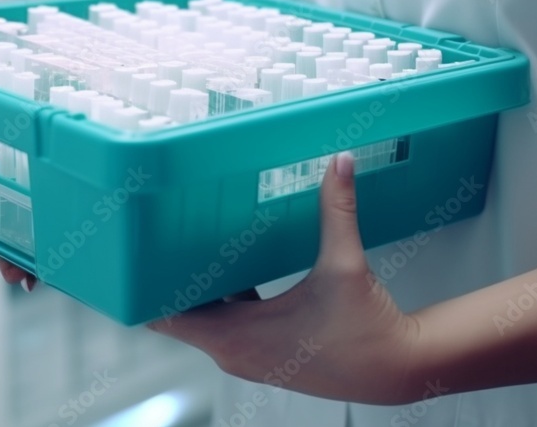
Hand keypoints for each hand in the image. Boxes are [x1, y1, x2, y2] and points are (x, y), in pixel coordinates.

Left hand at [147, 153, 423, 404]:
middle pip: (181, 314)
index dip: (147, 289)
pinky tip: (233, 270)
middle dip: (170, 279)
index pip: (167, 319)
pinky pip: (228, 324)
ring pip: (205, 319)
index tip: (138, 258)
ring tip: (188, 247)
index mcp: (237, 337)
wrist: (398, 371)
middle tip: (160, 236)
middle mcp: (233, 353)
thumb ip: (338, 211)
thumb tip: (338, 165)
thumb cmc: (369, 332)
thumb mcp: (346, 265)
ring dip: (198, 290)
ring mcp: (248, 358)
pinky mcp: (264, 356)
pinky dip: (224, 300)